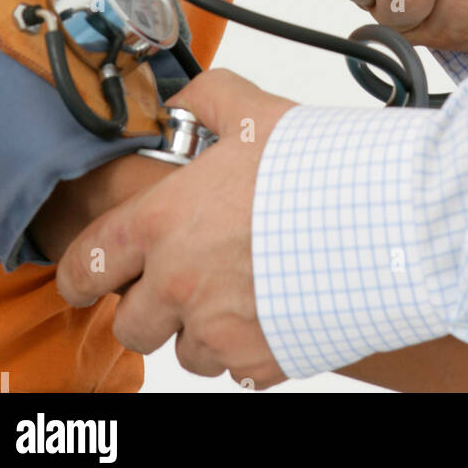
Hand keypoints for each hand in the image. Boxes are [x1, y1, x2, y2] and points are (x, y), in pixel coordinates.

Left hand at [54, 69, 297, 387]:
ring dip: (203, 329)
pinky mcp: (263, 360)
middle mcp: (181, 285)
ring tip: (242, 288)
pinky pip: (239, 369)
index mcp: (165, 224)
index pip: (89, 263)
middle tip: (185, 277)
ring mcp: (220, 331)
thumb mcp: (255, 111)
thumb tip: (188, 99)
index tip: (89, 274)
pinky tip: (277, 306)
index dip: (83, 271)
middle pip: (132, 324)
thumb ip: (209, 100)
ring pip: (187, 353)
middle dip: (151, 305)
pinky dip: (250, 346)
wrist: (384, 218)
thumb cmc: (319, 167)